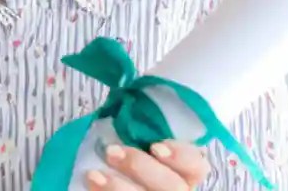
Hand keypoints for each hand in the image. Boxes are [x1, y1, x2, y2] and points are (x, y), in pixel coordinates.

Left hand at [86, 141, 210, 189]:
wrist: (105, 170)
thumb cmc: (123, 151)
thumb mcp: (135, 137)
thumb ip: (139, 129)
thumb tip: (125, 106)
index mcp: (182, 171)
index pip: (197, 165)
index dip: (181, 157)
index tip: (156, 146)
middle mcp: (175, 190)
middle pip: (173, 186)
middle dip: (141, 168)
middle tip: (112, 152)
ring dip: (118, 188)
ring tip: (93, 175)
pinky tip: (91, 185)